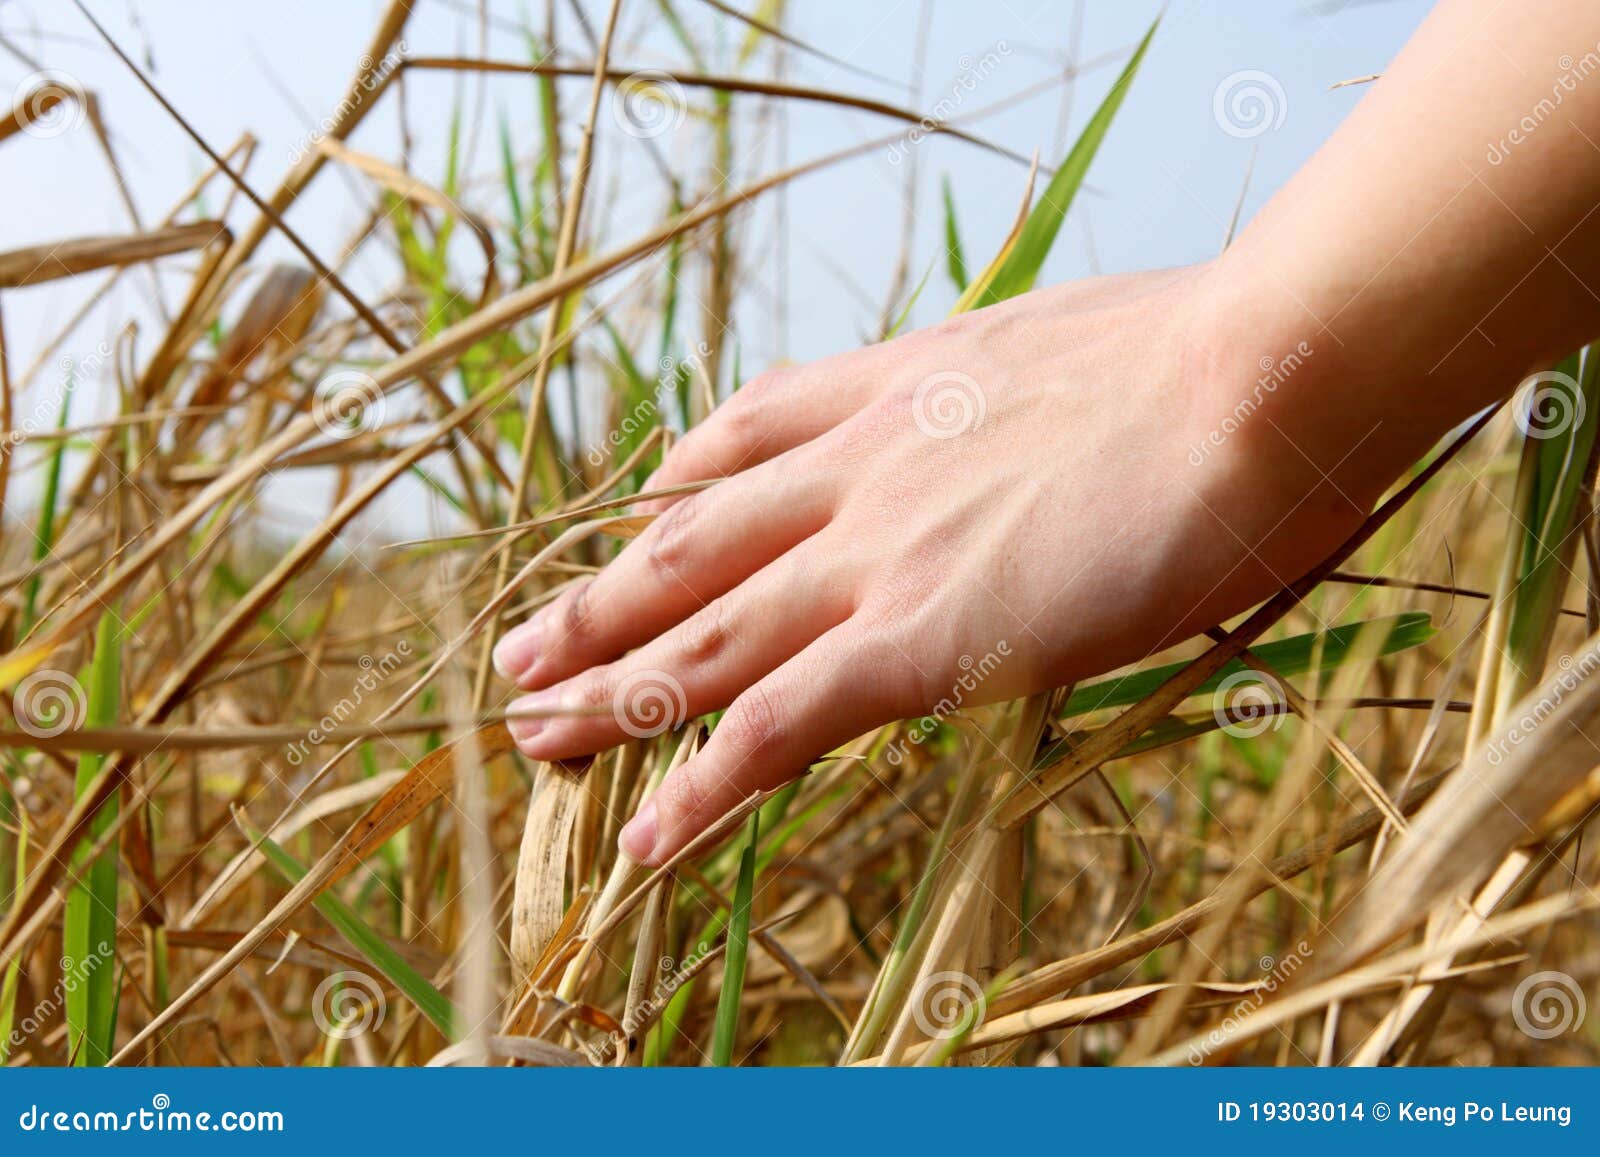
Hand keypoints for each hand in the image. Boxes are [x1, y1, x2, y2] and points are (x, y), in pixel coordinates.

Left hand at [492, 263, 1386, 864]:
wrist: (1253, 378)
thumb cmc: (1215, 363)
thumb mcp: (1082, 342)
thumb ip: (1027, 388)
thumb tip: (1042, 411)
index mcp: (902, 389)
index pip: (752, 431)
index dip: (682, 480)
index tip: (641, 505)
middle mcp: (861, 467)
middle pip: (690, 541)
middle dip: (600, 603)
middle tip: (522, 646)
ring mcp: (877, 554)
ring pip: (701, 634)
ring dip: (607, 689)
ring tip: (529, 732)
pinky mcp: (917, 638)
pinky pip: (775, 726)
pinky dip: (700, 788)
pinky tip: (645, 840)